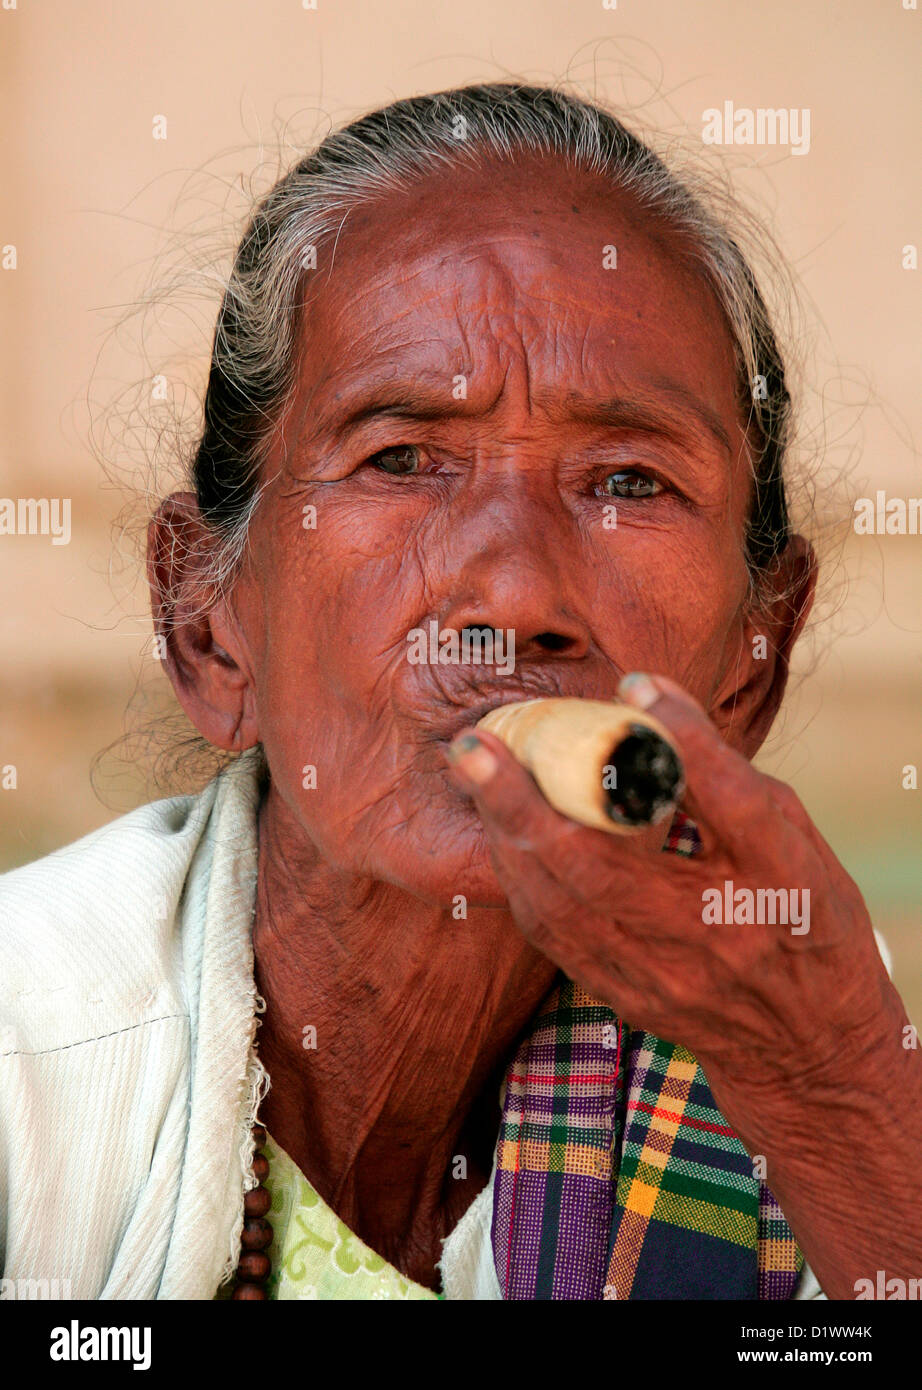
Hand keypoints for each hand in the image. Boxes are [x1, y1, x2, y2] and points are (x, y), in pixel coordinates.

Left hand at [444, 672, 892, 1096]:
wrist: (805, 1047)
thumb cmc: (804, 919)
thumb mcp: (797, 842)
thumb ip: (727, 777)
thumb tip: (646, 698)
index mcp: (786, 884)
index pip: (733, 803)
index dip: (683, 741)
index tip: (633, 684)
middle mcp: (723, 934)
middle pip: (609, 867)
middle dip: (528, 801)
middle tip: (478, 744)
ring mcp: (668, 976)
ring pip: (563, 907)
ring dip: (507, 835)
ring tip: (475, 773)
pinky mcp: (630, 996)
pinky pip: (555, 936)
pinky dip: (521, 878)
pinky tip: (500, 833)